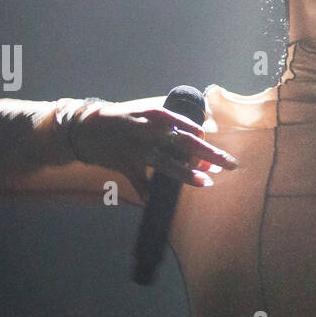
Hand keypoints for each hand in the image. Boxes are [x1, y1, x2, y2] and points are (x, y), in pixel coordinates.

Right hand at [67, 100, 239, 202]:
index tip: (220, 156)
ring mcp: (134, 146)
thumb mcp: (146, 120)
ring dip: (186, 172)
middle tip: (231, 164)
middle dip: (208, 153)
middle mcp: (147, 130)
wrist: (84, 128)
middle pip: (184, 141)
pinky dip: (147, 191)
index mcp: (155, 116)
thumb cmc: (123, 124)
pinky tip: (156, 199)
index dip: (204, 142)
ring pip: (164, 160)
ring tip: (206, 182)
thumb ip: (169, 133)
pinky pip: (139, 179)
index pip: (186, 128)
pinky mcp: (122, 162)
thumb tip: (198, 144)